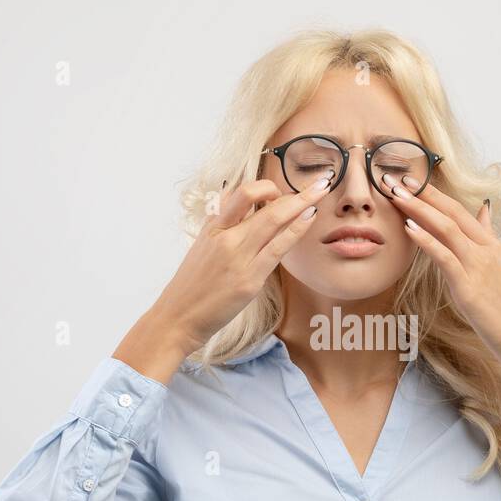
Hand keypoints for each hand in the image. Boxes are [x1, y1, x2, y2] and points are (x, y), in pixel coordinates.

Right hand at [113, 176, 332, 382]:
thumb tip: (235, 207)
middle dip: (295, 190)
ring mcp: (237, 256)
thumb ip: (221, 228)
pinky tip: (309, 218)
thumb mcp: (202, 249)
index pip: (241, 194)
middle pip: (259, 199)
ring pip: (273, 218)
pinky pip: (278, 247)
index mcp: (212, 227)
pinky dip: (296, 229)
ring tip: (323, 191)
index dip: (266, 187)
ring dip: (302, 202)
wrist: (177, 318)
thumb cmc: (192, 287)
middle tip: (320, 182)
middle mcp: (224, 236)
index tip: (282, 192)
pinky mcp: (249, 279)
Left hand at [384, 173, 500, 408]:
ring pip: (446, 228)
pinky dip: (426, 240)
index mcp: (492, 245)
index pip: (460, 210)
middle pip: (452, 212)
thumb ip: (488, 237)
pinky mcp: (469, 287)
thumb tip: (483, 211)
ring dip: (419, 209)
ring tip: (396, 195)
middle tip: (397, 178)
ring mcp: (478, 267)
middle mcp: (486, 250)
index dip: (436, 193)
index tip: (414, 179)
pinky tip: (409, 228)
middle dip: (423, 193)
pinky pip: (445, 257)